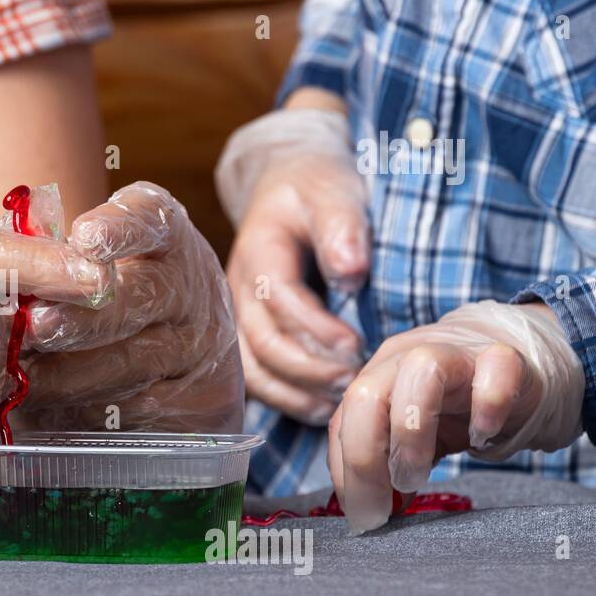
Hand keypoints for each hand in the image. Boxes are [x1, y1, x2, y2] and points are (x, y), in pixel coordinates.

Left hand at [15, 181, 244, 432]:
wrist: (183, 339)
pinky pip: (138, 408)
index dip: (119, 228)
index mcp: (164, 232)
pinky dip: (89, 409)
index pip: (148, 221)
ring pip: (132, 362)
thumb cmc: (113, 285)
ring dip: (70, 374)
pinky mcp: (203, 398)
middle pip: (137, 300)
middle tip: (36, 328)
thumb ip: (50, 257)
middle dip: (81, 318)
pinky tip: (52, 407)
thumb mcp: (94, 255)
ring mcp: (199, 343)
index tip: (85, 239)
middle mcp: (190, 284)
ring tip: (22, 376)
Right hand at [220, 109, 369, 424]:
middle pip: (263, 342)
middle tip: (353, 380)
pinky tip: (318, 409)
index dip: (314, 328)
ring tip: (338, 402)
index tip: (356, 346)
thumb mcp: (332, 189)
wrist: (286, 186)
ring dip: (295, 391)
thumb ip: (342, 225)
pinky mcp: (249, 331)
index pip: (278, 298)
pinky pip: (256, 375)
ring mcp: (239, 314)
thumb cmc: (314, 188)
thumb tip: (352, 271)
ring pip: (254, 367)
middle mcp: (239, 289)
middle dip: (308, 368)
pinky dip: (284, 398)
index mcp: (259, 251)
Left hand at [327, 301, 584, 532]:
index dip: (345, 471)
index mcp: (379, 378)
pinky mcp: (508, 358)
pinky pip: (496, 366)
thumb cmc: (462, 405)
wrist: (523, 365)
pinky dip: (487, 403)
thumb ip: (390, 460)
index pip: (344, 421)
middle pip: (366, 394)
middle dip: (365, 456)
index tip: (363, 514)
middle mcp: (408, 358)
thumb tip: (370, 508)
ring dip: (412, 430)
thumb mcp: (417, 435)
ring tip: (420, 475)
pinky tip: (482, 435)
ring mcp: (458, 353)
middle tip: (388, 500)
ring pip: (421, 370)